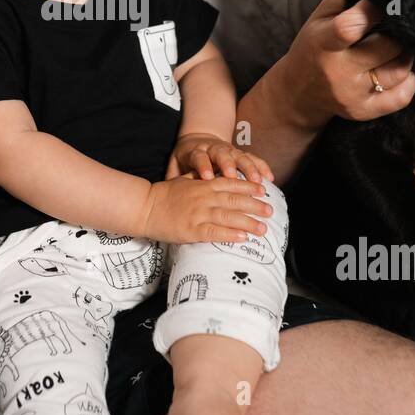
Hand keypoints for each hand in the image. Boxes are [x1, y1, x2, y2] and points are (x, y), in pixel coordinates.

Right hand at [137, 176, 271, 244]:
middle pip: (235, 200)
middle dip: (255, 205)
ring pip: (229, 217)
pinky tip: (243, 237)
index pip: (231, 184)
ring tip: (263, 229)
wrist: (145, 207)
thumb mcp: (185, 180)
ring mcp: (198, 214)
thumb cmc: (164, 195)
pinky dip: (230, 234)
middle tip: (270, 211)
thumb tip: (216, 177)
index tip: (264, 191)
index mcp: (203, 184)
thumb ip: (201, 179)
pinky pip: (215, 232)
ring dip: (248, 222)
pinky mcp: (192, 230)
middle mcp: (204, 197)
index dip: (249, 187)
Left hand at [166, 133, 273, 182]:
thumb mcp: (175, 163)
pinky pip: (253, 158)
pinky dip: (262, 166)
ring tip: (257, 183)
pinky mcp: (240, 153)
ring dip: (249, 169)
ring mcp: (229, 150)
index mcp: (196, 151)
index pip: (199, 157)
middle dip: (228, 165)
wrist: (199, 138)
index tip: (207, 177)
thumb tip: (165, 192)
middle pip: (222, 155)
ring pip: (240, 156)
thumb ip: (174, 175)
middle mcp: (214, 149)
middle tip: (233, 177)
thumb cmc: (186, 157)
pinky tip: (270, 178)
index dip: (203, 166)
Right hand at [284, 0, 414, 125]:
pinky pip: (401, 97)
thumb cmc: (313, 47)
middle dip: (397, 32)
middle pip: (387, 47)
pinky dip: (408, 80)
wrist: (297, 91)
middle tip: (395, 27)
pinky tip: (398, 69)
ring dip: (404, 54)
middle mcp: (337, 72)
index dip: (372, 11)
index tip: (382, 3)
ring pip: (399, 70)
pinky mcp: (363, 111)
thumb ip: (348, 0)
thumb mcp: (319, 17)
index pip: (349, 27)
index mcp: (323, 43)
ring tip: (395, 48)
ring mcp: (351, 95)